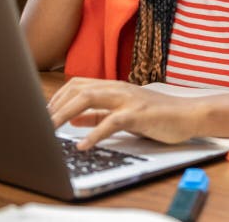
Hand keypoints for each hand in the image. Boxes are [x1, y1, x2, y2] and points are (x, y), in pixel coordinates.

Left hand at [47, 77, 199, 148]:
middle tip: (40, 122)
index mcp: (113, 87)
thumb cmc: (157, 114)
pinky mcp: (138, 113)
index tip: (43, 113)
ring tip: (51, 129)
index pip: (77, 84)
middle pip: (78, 89)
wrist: (188, 115)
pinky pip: (111, 121)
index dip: (57, 97)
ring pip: (89, 99)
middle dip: (56, 106)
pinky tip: (83, 145)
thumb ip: (98, 114)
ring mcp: (128, 99)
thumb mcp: (123, 112)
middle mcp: (117, 88)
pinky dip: (94, 133)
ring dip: (66, 114)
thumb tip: (73, 118)